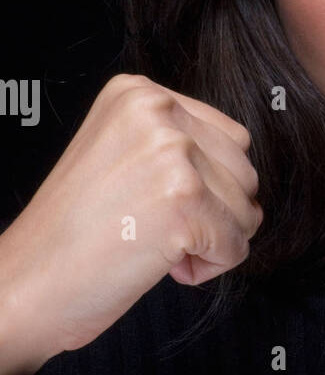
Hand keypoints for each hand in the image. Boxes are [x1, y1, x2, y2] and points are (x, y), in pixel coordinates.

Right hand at [0, 73, 262, 374]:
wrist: (29, 281)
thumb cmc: (72, 233)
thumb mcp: (121, 154)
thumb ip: (177, 146)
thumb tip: (244, 174)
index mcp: (140, 94)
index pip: (230, 139)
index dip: (209, 186)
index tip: (163, 206)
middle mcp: (158, 113)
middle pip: (245, 171)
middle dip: (217, 213)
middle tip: (161, 232)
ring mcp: (173, 155)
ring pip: (246, 209)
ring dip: (214, 241)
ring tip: (160, 246)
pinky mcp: (185, 203)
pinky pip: (236, 245)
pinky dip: (212, 267)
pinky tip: (166, 265)